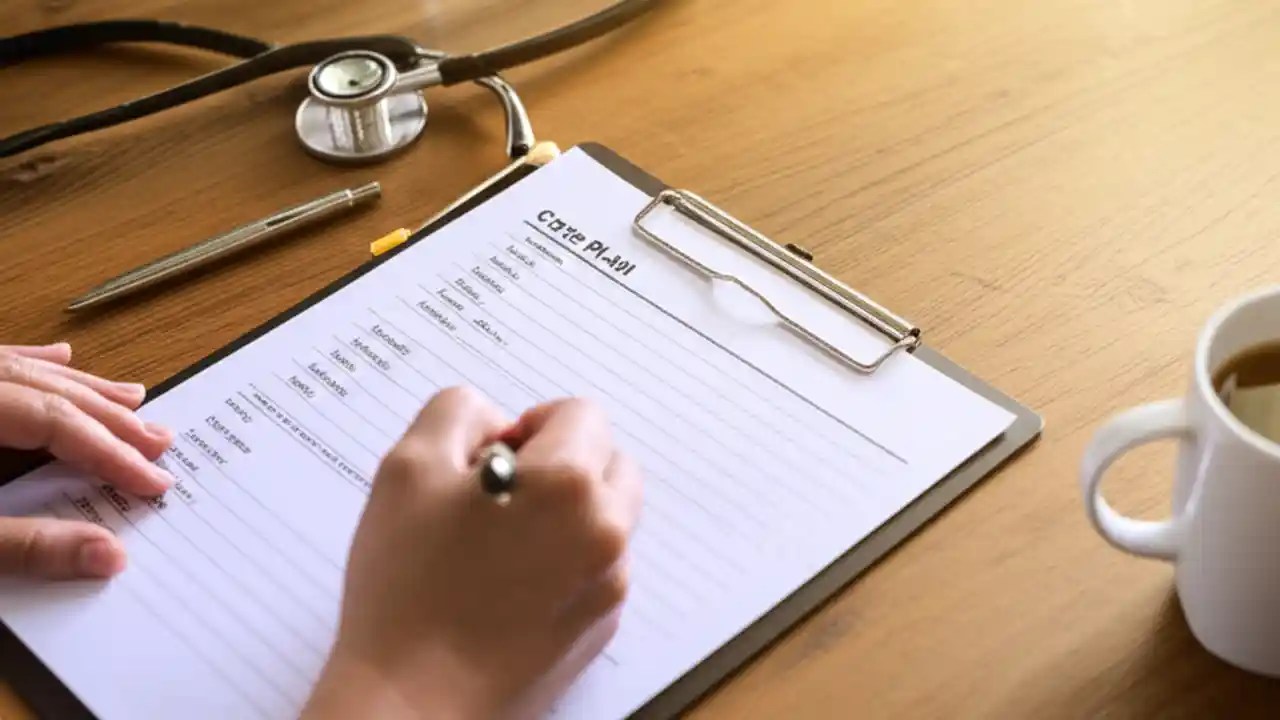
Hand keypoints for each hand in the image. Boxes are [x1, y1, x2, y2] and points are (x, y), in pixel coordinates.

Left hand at [0, 343, 171, 578]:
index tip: (154, 482)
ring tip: (134, 398)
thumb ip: (28, 547)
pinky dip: (32, 362)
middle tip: (162, 440)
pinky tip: (59, 356)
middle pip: (51, 393)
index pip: (56, 421)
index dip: (109, 452)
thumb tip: (113, 558)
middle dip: (110, 418)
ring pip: (28, 372)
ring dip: (83, 388)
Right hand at [305, 387, 642, 719]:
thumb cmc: (406, 588)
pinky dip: (566, 560)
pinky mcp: (601, 626)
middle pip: (609, 462)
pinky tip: (509, 585)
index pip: (581, 414)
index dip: (532, 423)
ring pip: (607, 516)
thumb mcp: (408, 468)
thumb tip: (497, 423)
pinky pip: (598, 567)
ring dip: (568, 511)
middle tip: (500, 495)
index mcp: (569, 484)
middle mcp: (606, 532)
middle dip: (562, 463)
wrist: (412, 699)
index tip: (495, 455)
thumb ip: (458, 413)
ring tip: (503, 542)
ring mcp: (609, 584)